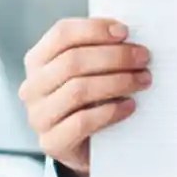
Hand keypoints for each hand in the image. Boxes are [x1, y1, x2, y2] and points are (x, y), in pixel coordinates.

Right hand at [19, 18, 152, 176]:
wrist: (85, 147)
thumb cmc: (91, 99)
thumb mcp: (89, 70)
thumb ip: (99, 50)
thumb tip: (128, 36)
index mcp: (38, 60)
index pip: (62, 34)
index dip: (94, 29)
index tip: (125, 32)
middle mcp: (32, 86)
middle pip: (72, 62)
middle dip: (115, 56)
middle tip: (143, 58)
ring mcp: (38, 116)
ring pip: (78, 90)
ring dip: (118, 82)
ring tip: (143, 80)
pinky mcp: (51, 142)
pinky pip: (82, 122)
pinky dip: (111, 111)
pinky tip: (130, 106)